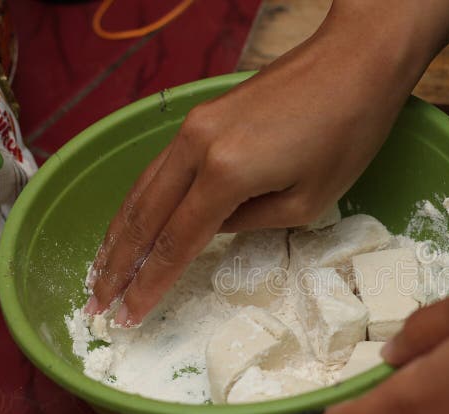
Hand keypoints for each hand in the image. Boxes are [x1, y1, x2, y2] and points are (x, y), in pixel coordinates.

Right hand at [85, 0, 448, 325]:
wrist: (354, 61)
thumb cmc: (347, 134)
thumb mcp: (308, 200)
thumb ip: (251, 222)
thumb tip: (214, 228)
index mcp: (226, 173)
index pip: (176, 243)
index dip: (149, 285)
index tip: (125, 316)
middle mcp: (196, 147)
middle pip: (144, 217)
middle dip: (117, 265)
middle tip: (95, 303)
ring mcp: (194, 126)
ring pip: (144, 189)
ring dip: (120, 233)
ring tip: (101, 269)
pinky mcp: (203, 114)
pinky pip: (160, 167)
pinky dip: (141, 200)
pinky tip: (133, 220)